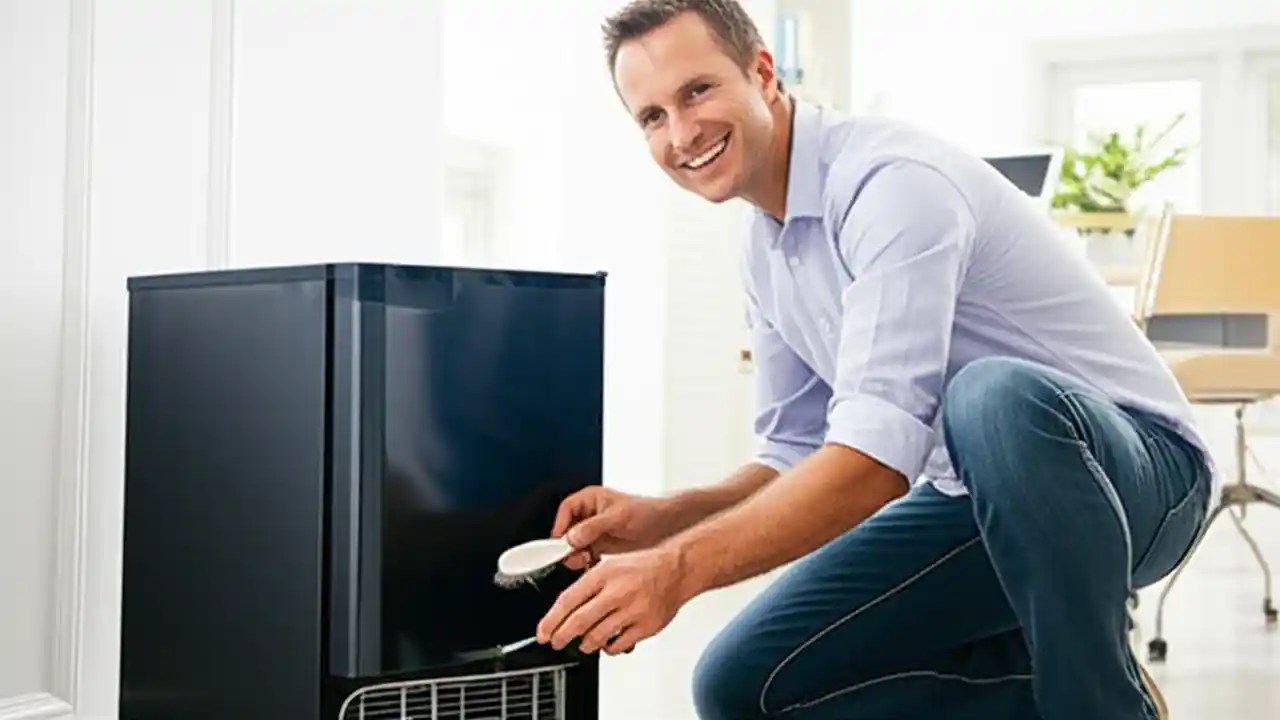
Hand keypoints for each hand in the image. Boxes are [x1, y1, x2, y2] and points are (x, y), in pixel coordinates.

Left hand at [536, 547, 690, 654]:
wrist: (677, 570)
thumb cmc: (643, 567)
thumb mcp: (610, 564)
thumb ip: (588, 585)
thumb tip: (562, 610)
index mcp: (604, 574)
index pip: (569, 600)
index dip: (551, 620)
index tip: (543, 632)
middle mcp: (617, 592)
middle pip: (579, 622)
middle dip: (562, 636)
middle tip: (555, 642)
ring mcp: (632, 611)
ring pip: (597, 637)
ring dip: (585, 644)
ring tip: (583, 642)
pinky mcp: (645, 627)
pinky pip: (618, 646)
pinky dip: (608, 648)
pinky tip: (607, 642)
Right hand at [551, 487, 674, 569]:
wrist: (666, 527)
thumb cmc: (647, 512)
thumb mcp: (618, 517)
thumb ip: (594, 526)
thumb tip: (572, 537)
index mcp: (591, 499)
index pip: (567, 510)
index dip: (561, 525)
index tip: (562, 541)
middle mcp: (589, 515)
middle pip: (566, 529)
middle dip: (567, 543)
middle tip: (572, 555)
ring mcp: (594, 531)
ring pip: (573, 544)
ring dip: (575, 554)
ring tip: (585, 560)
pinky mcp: (600, 546)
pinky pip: (583, 554)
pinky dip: (584, 561)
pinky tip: (592, 564)